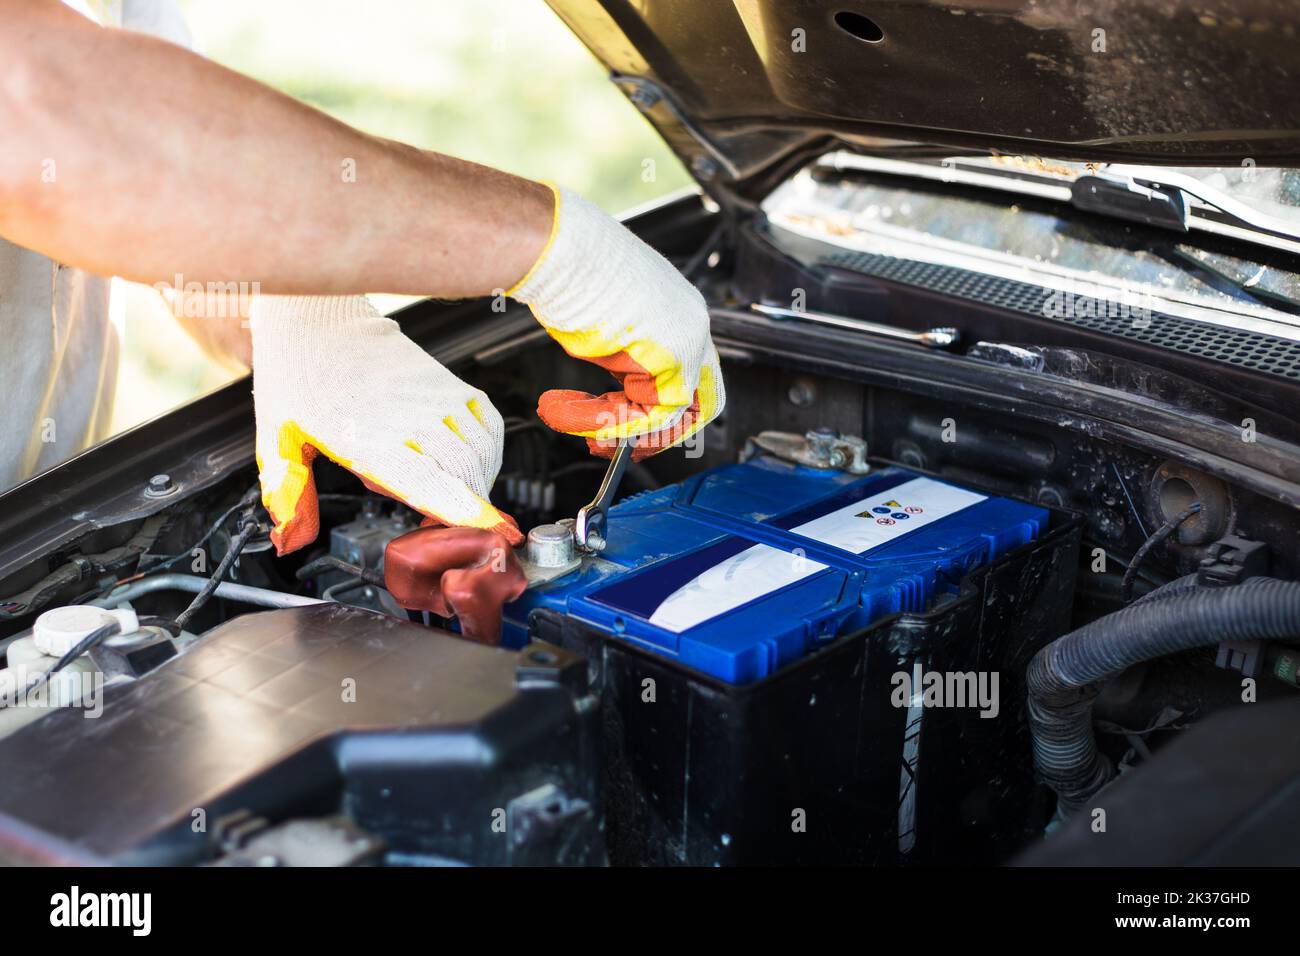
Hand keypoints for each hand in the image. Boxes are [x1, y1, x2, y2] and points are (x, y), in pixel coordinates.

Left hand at [250, 295, 519, 553]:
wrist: (316, 317)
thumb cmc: (297, 375)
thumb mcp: (278, 440)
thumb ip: (288, 494)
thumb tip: (289, 541)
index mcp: (367, 437)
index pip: (428, 482)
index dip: (463, 511)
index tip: (489, 532)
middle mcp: (410, 417)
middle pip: (465, 474)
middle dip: (469, 510)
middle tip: (445, 526)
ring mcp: (435, 397)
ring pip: (482, 450)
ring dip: (481, 481)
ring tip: (461, 497)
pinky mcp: (448, 382)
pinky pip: (489, 422)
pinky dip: (491, 449)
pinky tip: (476, 461)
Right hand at [509, 185, 724, 459]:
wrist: (556, 250)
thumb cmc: (569, 274)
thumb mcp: (604, 327)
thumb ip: (623, 361)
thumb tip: (616, 399)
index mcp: (678, 312)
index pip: (689, 379)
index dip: (657, 413)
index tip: (625, 430)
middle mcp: (690, 324)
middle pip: (697, 403)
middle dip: (653, 436)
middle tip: (609, 446)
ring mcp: (688, 338)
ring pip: (671, 414)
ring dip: (614, 429)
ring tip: (569, 420)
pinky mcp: (677, 353)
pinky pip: (653, 412)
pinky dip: (607, 422)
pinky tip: (568, 410)